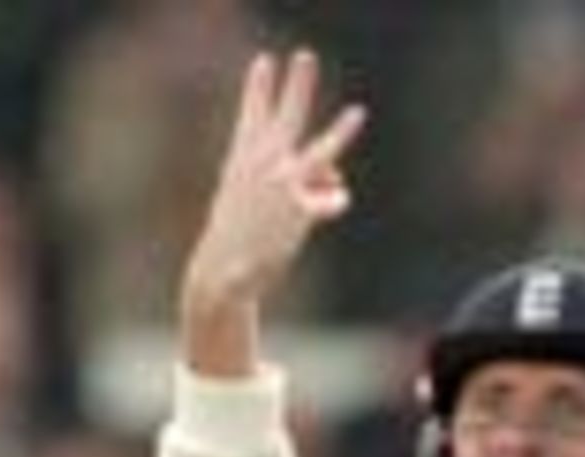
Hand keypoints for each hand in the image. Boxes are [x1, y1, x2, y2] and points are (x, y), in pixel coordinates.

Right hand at [180, 50, 365, 364]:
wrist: (225, 271)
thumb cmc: (237, 236)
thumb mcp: (249, 201)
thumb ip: (290, 179)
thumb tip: (337, 177)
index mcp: (243, 159)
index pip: (251, 116)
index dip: (258, 88)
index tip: (265, 62)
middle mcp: (264, 165)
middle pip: (288, 118)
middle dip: (297, 87)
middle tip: (305, 57)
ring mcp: (284, 184)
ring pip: (323, 154)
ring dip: (342, 132)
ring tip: (359, 112)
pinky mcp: (301, 207)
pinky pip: (334, 199)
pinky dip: (332, 204)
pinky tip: (315, 214)